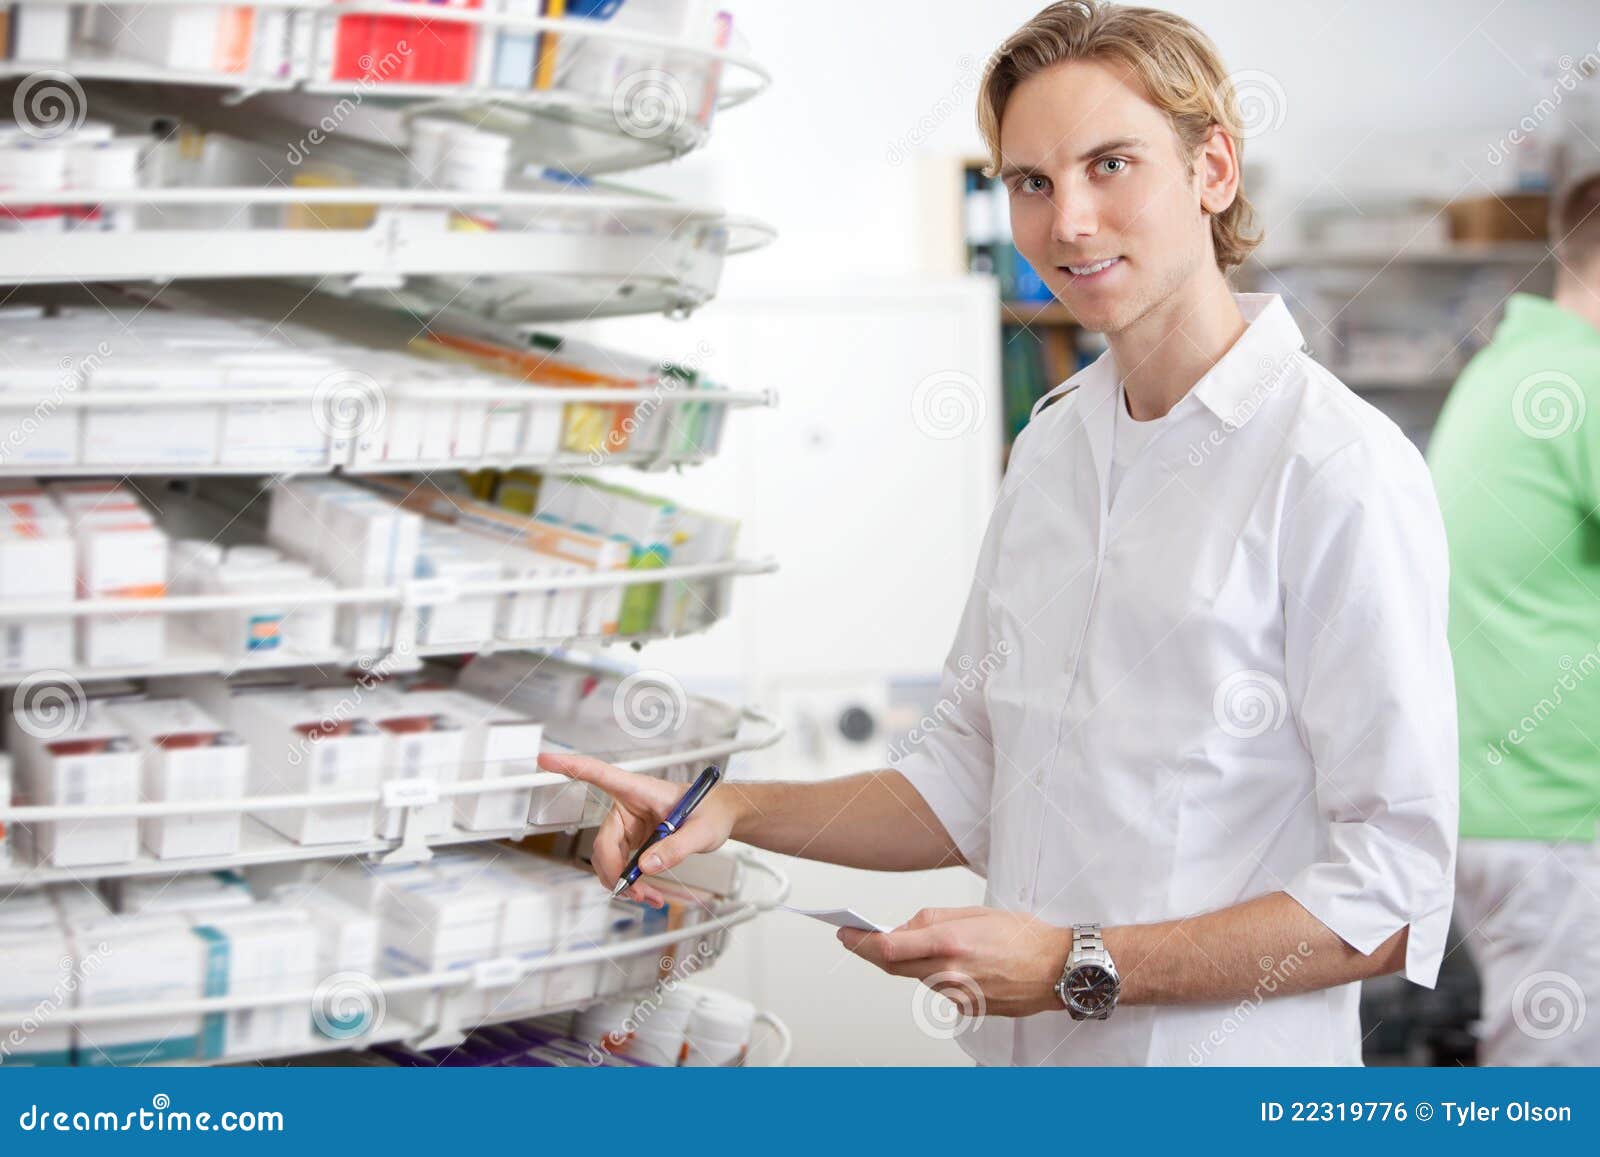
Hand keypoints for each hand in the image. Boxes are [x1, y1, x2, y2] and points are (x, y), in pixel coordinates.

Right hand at [536, 753, 743, 907]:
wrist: (720, 818)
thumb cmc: (712, 811)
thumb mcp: (701, 830)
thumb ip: (676, 847)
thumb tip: (647, 866)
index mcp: (640, 790)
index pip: (600, 774)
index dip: (571, 766)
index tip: (545, 758)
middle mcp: (628, 807)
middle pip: (604, 842)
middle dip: (615, 871)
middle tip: (635, 892)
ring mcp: (628, 826)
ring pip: (609, 860)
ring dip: (624, 883)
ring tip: (649, 897)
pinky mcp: (632, 842)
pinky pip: (621, 866)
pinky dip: (632, 884)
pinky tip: (649, 893)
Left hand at [837, 906, 1073, 1017]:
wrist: (1057, 970)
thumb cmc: (1024, 936)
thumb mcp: (975, 913)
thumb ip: (934, 919)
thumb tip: (904, 927)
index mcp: (950, 942)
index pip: (889, 947)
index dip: (860, 941)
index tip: (844, 932)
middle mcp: (950, 972)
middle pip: (893, 966)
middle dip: (870, 952)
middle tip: (854, 937)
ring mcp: (957, 995)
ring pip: (918, 977)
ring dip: (912, 962)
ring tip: (928, 944)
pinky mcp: (967, 1009)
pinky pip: (940, 989)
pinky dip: (938, 975)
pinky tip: (960, 963)